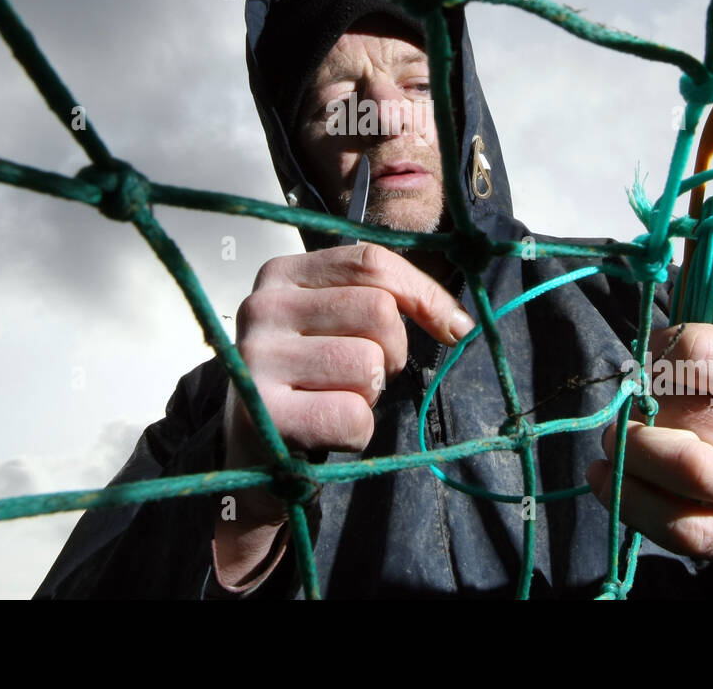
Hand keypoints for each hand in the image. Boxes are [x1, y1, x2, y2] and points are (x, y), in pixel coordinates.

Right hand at [221, 241, 474, 526]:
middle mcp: (262, 307)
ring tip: (335, 398)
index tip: (451, 326)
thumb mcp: (338, 322)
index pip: (372, 262)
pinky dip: (355, 432)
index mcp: (281, 273)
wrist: (252, 449)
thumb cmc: (310, 377)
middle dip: (391, 352)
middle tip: (360, 374)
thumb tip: (460, 324)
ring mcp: (257, 361)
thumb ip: (390, 300)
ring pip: (369, 365)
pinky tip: (326, 429)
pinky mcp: (265, 414)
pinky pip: (352, 416)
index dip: (423, 294)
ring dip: (369, 394)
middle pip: (378, 312)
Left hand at [586, 321, 712, 581]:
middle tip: (629, 402)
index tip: (648, 360)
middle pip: (681, 408)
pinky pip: (673, 525)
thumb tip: (673, 286)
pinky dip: (625, 498)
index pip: (702, 351)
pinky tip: (605, 476)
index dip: (657, 350)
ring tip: (616, 438)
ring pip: (680, 467)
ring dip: (629, 449)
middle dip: (637, 402)